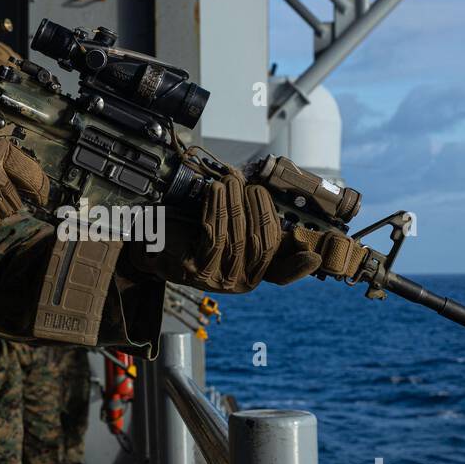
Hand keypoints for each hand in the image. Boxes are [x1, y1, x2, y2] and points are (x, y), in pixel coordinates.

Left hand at [131, 168, 366, 291]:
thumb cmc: (192, 236)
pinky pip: (214, 236)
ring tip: (231, 180)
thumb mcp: (227, 230)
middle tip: (250, 183)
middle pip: (261, 244)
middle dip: (258, 207)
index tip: (314, 256)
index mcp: (253, 276)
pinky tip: (215, 192)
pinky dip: (217, 210)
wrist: (150, 248)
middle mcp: (239, 283)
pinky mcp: (196, 271)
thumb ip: (252, 222)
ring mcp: (217, 281)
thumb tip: (269, 195)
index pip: (281, 272)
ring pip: (237, 238)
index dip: (298, 267)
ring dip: (235, 203)